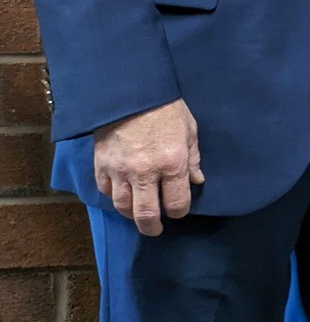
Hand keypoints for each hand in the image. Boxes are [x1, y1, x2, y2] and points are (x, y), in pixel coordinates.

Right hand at [92, 98, 204, 236]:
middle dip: (152, 226)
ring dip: (132, 215)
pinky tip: (122, 196)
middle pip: (146, 214)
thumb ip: (193, 159)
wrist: (130, 92)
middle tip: (155, 229)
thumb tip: (197, 181)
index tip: (178, 210)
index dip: (179, 211)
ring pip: (123, 207)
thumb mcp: (189, 130)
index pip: (176, 203)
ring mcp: (119, 171)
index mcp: (172, 163)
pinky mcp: (101, 166)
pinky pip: (105, 191)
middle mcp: (145, 172)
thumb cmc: (166, 108)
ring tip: (139, 215)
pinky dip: (114, 197)